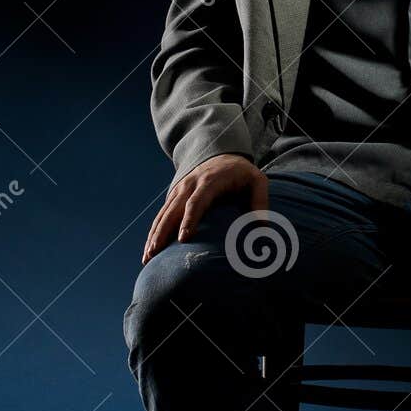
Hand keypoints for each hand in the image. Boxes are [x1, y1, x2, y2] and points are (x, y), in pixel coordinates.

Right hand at [141, 154, 268, 262]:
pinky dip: (154, 231)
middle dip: (163, 232)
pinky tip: (149, 250)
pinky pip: (161, 215)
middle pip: (173, 211)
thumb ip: (260, 202)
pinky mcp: (173, 196)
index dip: (189, 220)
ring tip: (147, 257)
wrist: (221, 153)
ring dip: (154, 235)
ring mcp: (178, 190)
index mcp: (209, 182)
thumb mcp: (257, 181)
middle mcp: (189, 185)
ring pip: (163, 214)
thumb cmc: (242, 173)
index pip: (196, 202)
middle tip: (154, 253)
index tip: (183, 238)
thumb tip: (263, 228)